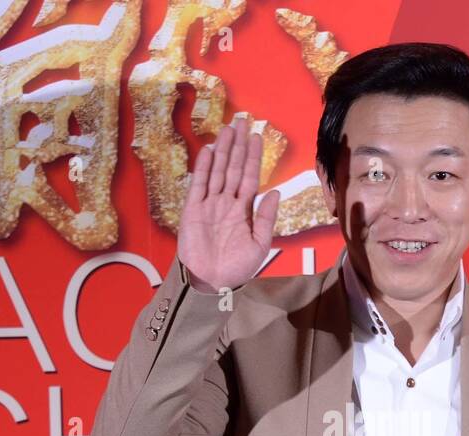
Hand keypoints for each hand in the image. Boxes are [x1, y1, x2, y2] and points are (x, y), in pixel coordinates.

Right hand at [177, 114, 279, 293]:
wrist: (212, 281)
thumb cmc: (237, 267)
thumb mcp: (260, 244)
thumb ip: (267, 218)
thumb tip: (275, 192)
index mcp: (244, 210)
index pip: (249, 177)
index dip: (253, 157)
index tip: (257, 137)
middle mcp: (227, 202)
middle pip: (233, 168)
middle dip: (238, 146)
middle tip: (241, 122)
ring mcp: (210, 204)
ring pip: (217, 171)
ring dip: (223, 150)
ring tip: (227, 129)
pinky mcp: (193, 209)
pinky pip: (199, 184)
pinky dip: (204, 167)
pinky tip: (209, 151)